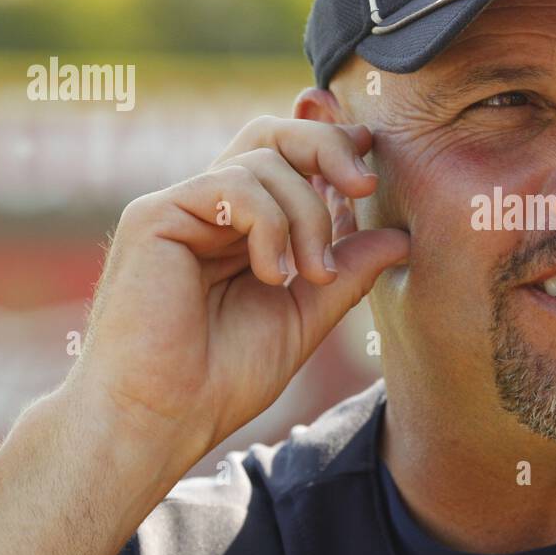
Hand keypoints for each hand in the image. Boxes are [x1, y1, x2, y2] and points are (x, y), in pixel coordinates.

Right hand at [66, 112, 407, 465]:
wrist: (164, 418)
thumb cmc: (223, 379)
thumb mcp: (307, 315)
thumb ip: (348, 270)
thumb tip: (401, 236)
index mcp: (241, 228)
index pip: (285, 159)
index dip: (329, 148)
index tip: (370, 171)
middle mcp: (210, 210)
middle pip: (272, 136)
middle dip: (327, 148)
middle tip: (365, 185)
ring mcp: (180, 208)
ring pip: (264, 163)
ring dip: (307, 218)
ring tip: (310, 277)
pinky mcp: (155, 216)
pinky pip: (233, 186)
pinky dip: (270, 227)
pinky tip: (270, 276)